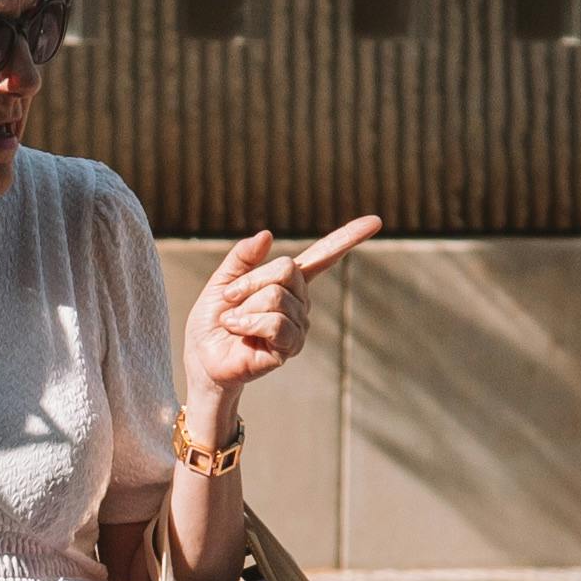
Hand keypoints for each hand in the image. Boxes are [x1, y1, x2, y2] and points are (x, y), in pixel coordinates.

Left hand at [186, 214, 384, 403]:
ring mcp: (299, 325)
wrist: (203, 359)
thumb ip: (242, 257)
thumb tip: (268, 235)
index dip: (349, 237)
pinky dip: (248, 323)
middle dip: (249, 281)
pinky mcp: (290, 347)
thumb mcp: (222, 280)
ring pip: (276, 297)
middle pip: (286, 269)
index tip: (376, 221)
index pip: (324, 256)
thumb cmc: (213, 322)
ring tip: (234, 322)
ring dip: (244, 307)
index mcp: (289, 282)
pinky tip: (238, 330)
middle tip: (229, 299)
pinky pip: (274, 322)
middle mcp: (301, 302)